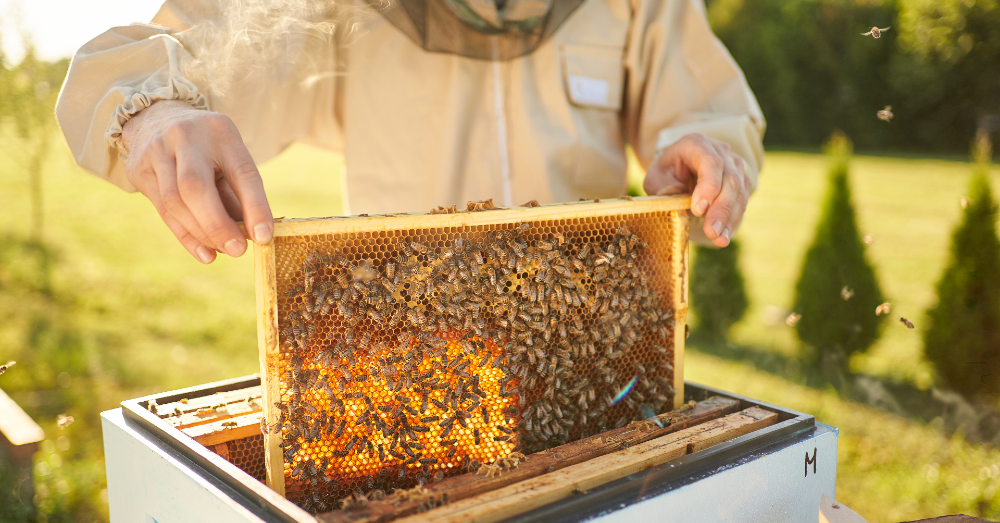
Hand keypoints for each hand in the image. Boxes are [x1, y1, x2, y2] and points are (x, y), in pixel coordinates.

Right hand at [123, 100, 272, 263]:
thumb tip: (253, 235)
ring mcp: (156, 151)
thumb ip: (239, 193)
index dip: (255, 207)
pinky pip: (163, 211)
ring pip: (175, 202)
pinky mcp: (139, 170)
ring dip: (202, 233)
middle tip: (238, 250)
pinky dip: (186, 236)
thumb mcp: (229, 157)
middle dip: (218, 225)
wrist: (157, 118)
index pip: (241, 172)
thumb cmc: (207, 147)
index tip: (264, 237)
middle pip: (196, 187)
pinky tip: (205, 253)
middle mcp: (185, 136)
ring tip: (223, 250)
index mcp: (220, 130)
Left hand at [643, 133, 751, 247]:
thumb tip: (678, 195)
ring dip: (729, 218)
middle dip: (721, 209)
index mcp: (697, 144)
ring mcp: (734, 165)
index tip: (698, 210)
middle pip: (729, 179)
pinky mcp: (741, 180)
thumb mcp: (656, 177)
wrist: (681, 168)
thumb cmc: (667, 173)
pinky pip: (742, 200)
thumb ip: (662, 186)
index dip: (708, 187)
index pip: (710, 163)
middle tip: (711, 232)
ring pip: (739, 191)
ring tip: (719, 239)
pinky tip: (724, 236)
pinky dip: (733, 220)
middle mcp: (720, 151)